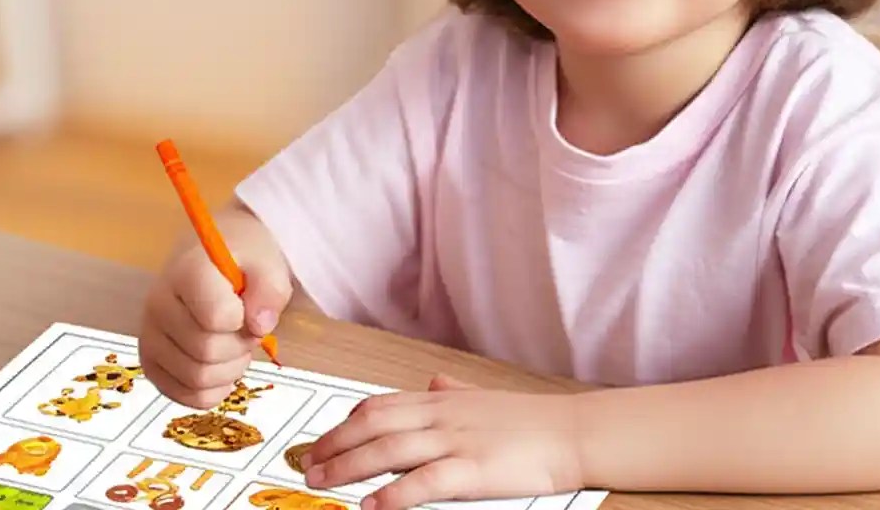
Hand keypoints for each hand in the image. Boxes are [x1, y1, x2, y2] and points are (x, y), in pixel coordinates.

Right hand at [139, 207, 292, 408]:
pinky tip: (221, 368)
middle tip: (245, 327)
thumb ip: (271, 291)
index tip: (248, 304)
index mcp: (186, 273)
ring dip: (229, 370)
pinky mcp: (151, 363)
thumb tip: (259, 325)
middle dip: (240, 346)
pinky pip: (183, 396)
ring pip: (196, 380)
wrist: (213, 262)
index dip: (244, 319)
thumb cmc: (242, 261)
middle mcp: (158, 304)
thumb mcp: (268, 264)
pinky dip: (212, 391)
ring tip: (233, 344)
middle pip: (207, 352)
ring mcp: (149, 336)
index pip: (217, 317)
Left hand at [301, 374, 584, 509]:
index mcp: (442, 399)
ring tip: (321, 482)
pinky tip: (371, 506)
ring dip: (348, 467)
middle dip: (334, 445)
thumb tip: (434, 381)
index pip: (379, 405)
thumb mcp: (485, 397)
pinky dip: (393, 494)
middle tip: (307, 466)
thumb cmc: (532, 420)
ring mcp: (456, 441)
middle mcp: (441, 416)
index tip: (322, 439)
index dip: (344, 422)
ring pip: (388, 450)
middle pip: (373, 426)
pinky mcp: (473, 470)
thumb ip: (455, 391)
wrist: (572, 432)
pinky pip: (423, 481)